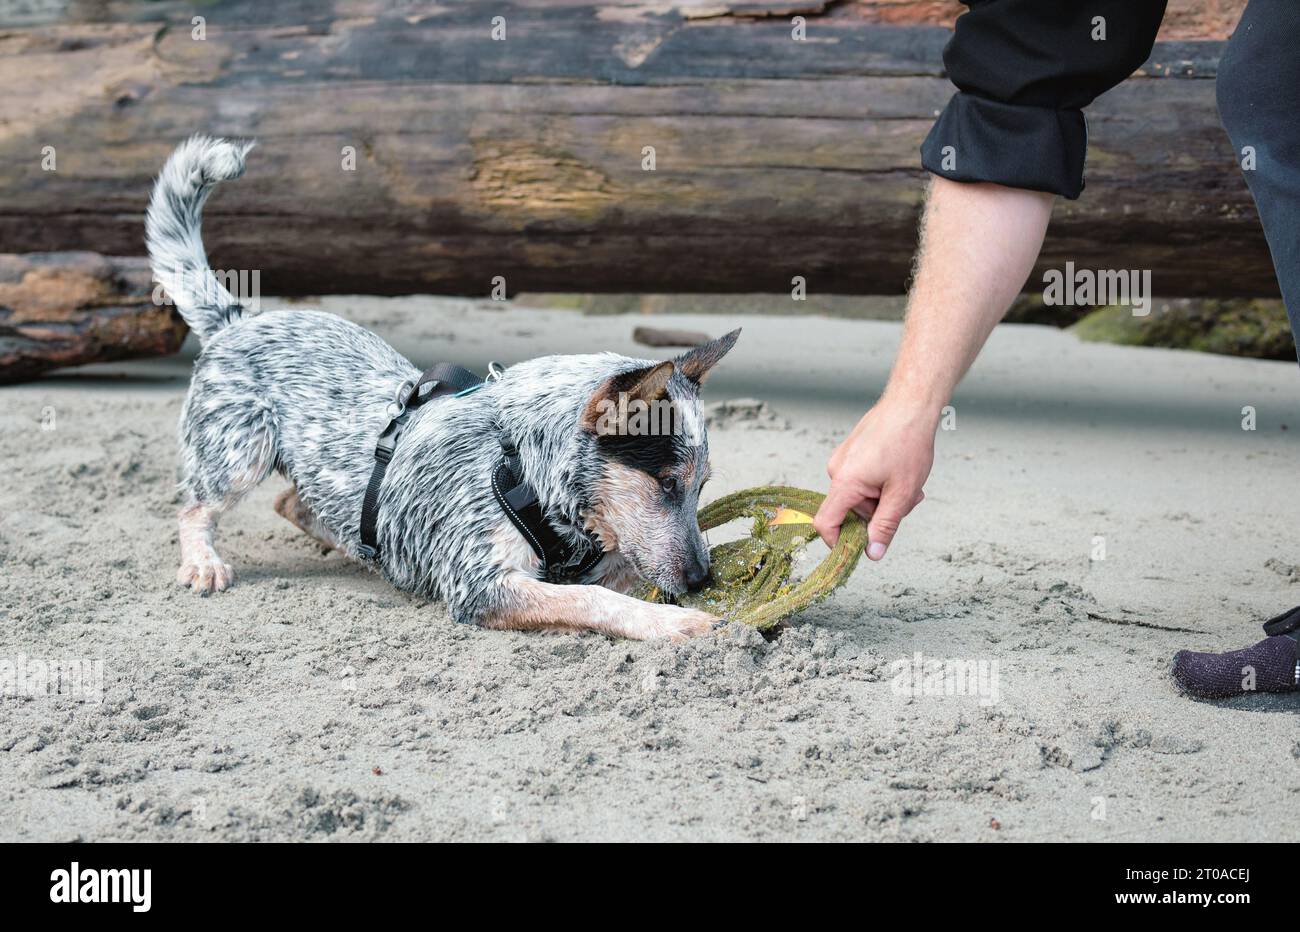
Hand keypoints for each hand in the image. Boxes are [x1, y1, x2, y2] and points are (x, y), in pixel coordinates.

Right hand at [814, 401, 935, 559]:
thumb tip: (872, 553)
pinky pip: (861, 479)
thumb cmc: (907, 443)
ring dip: (884, 497)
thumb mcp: (902, 493)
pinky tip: (900, 472)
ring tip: (908, 483)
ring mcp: (843, 459)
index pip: (825, 523)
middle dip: (878, 512)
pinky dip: (880, 483)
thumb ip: (885, 526)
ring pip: (860, 495)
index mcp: (844, 482)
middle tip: (907, 501)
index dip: (838, 542)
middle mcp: (837, 470)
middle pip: (850, 510)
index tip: (859, 548)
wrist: (910, 404)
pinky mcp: (851, 452)